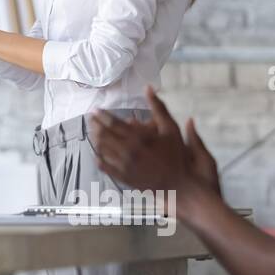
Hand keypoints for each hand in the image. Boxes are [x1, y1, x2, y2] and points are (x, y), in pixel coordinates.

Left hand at [89, 86, 219, 195]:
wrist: (183, 187)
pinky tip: (97, 155)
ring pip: (103, 151)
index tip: (96, 110)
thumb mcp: (171, 128)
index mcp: (139, 139)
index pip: (114, 124)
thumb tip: (148, 87)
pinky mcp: (126, 179)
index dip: (103, 116)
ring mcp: (126, 167)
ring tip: (92, 133)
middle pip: (105, 136)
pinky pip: (106, 168)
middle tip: (91, 119)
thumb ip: (158, 108)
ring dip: (95, 140)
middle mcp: (129, 152)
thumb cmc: (179, 156)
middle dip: (96, 126)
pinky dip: (99, 160)